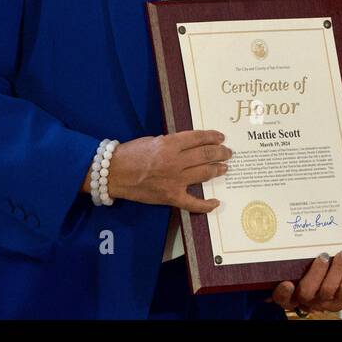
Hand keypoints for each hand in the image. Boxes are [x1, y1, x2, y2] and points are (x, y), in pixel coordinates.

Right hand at [104, 130, 230, 212]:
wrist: (113, 173)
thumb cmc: (130, 154)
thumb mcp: (153, 140)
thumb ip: (171, 143)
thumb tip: (189, 145)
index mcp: (170, 144)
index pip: (198, 138)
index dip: (212, 136)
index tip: (220, 137)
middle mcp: (175, 161)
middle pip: (205, 155)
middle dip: (220, 152)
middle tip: (227, 152)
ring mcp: (175, 180)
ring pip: (204, 174)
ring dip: (217, 170)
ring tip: (224, 168)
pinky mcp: (171, 197)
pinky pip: (193, 203)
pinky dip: (206, 204)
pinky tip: (216, 202)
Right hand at [268, 249, 341, 314]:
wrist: (328, 289)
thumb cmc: (309, 274)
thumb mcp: (297, 269)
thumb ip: (295, 258)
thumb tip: (296, 230)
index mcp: (291, 293)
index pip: (281, 297)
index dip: (284, 293)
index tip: (288, 283)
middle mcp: (307, 301)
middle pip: (308, 291)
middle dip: (318, 272)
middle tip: (324, 255)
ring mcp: (326, 303)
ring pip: (331, 290)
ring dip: (340, 270)